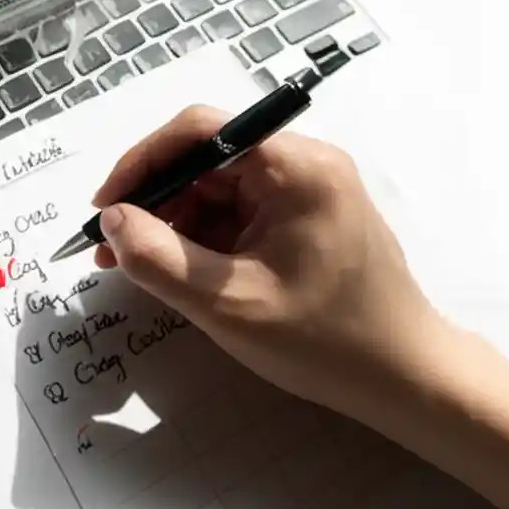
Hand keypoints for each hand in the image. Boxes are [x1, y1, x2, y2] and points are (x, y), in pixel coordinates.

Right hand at [92, 104, 453, 421]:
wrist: (404, 378)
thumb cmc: (323, 340)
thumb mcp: (227, 303)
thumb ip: (159, 258)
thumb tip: (110, 220)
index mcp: (295, 167)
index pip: (200, 130)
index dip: (142, 163)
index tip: (105, 209)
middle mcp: (303, 164)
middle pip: (206, 158)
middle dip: (153, 199)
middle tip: (111, 247)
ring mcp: (305, 191)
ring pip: (217, 188)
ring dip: (172, 222)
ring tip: (135, 265)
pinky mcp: (303, 218)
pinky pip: (237, 212)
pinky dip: (200, 238)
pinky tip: (175, 270)